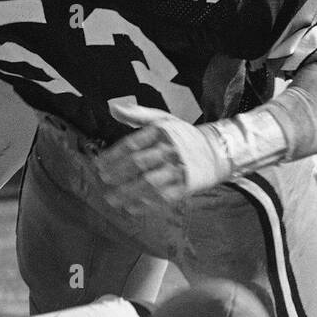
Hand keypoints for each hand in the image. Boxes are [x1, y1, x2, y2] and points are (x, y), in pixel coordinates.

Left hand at [96, 107, 227, 208]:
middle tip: (103, 180)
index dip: (113, 155)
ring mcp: (178, 169)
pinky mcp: (185, 186)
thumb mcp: (163, 119)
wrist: (217, 150)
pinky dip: (146, 204)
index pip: (132, 144)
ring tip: (112, 199)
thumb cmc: (184, 136)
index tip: (99, 164)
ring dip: (128, 192)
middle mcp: (169, 150)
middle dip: (118, 174)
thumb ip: (137, 114)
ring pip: (149, 182)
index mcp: (161, 132)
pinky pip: (163, 197)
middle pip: (138, 163)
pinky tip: (131, 207)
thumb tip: (112, 108)